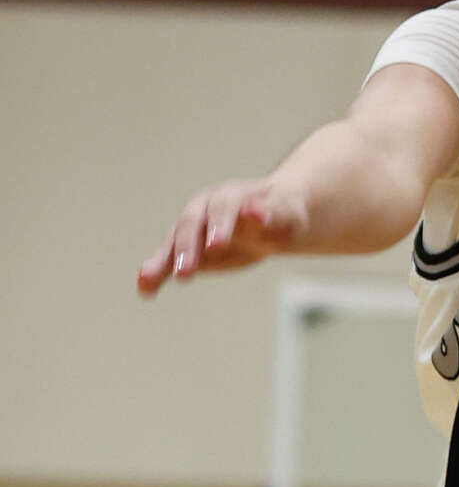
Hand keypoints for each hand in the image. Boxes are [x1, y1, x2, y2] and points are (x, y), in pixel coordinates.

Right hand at [136, 178, 305, 294]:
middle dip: (187, 248)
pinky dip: (156, 274)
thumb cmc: (284, 215)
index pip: (224, 208)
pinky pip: (168, 261)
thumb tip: (256, 212)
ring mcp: (192, 228)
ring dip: (161, 262)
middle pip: (192, 226)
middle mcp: (204, 209)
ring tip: (146, 281)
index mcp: (230, 196)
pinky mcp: (187, 249)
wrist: (273, 218)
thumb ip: (271, 215)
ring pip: (173, 243)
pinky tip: (144, 290)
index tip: (217, 246)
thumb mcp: (286, 215)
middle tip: (185, 273)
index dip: (220, 226)